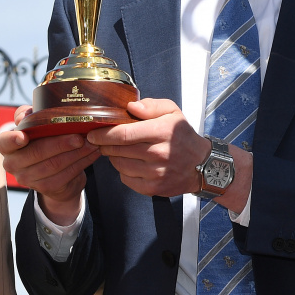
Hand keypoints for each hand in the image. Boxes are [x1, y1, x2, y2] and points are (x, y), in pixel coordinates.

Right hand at [0, 106, 98, 224]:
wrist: (57, 170)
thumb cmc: (46, 140)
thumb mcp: (38, 125)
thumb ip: (31, 116)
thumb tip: (24, 115)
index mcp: (9, 146)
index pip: (4, 142)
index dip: (13, 140)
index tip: (24, 137)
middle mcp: (13, 164)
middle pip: (36, 152)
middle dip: (60, 144)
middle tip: (79, 137)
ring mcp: (28, 178)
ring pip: (54, 165)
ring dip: (76, 153)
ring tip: (92, 143)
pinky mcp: (45, 188)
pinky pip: (66, 174)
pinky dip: (82, 162)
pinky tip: (93, 153)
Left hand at [88, 98, 208, 197]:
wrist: (201, 165)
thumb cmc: (183, 136)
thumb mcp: (173, 113)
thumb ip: (152, 106)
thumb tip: (130, 107)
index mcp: (162, 131)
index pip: (123, 133)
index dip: (103, 134)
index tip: (93, 133)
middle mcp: (158, 153)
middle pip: (117, 149)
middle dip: (105, 144)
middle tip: (103, 141)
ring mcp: (155, 173)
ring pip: (119, 164)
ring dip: (114, 157)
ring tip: (122, 151)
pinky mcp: (151, 188)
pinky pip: (125, 178)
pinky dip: (124, 171)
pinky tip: (133, 164)